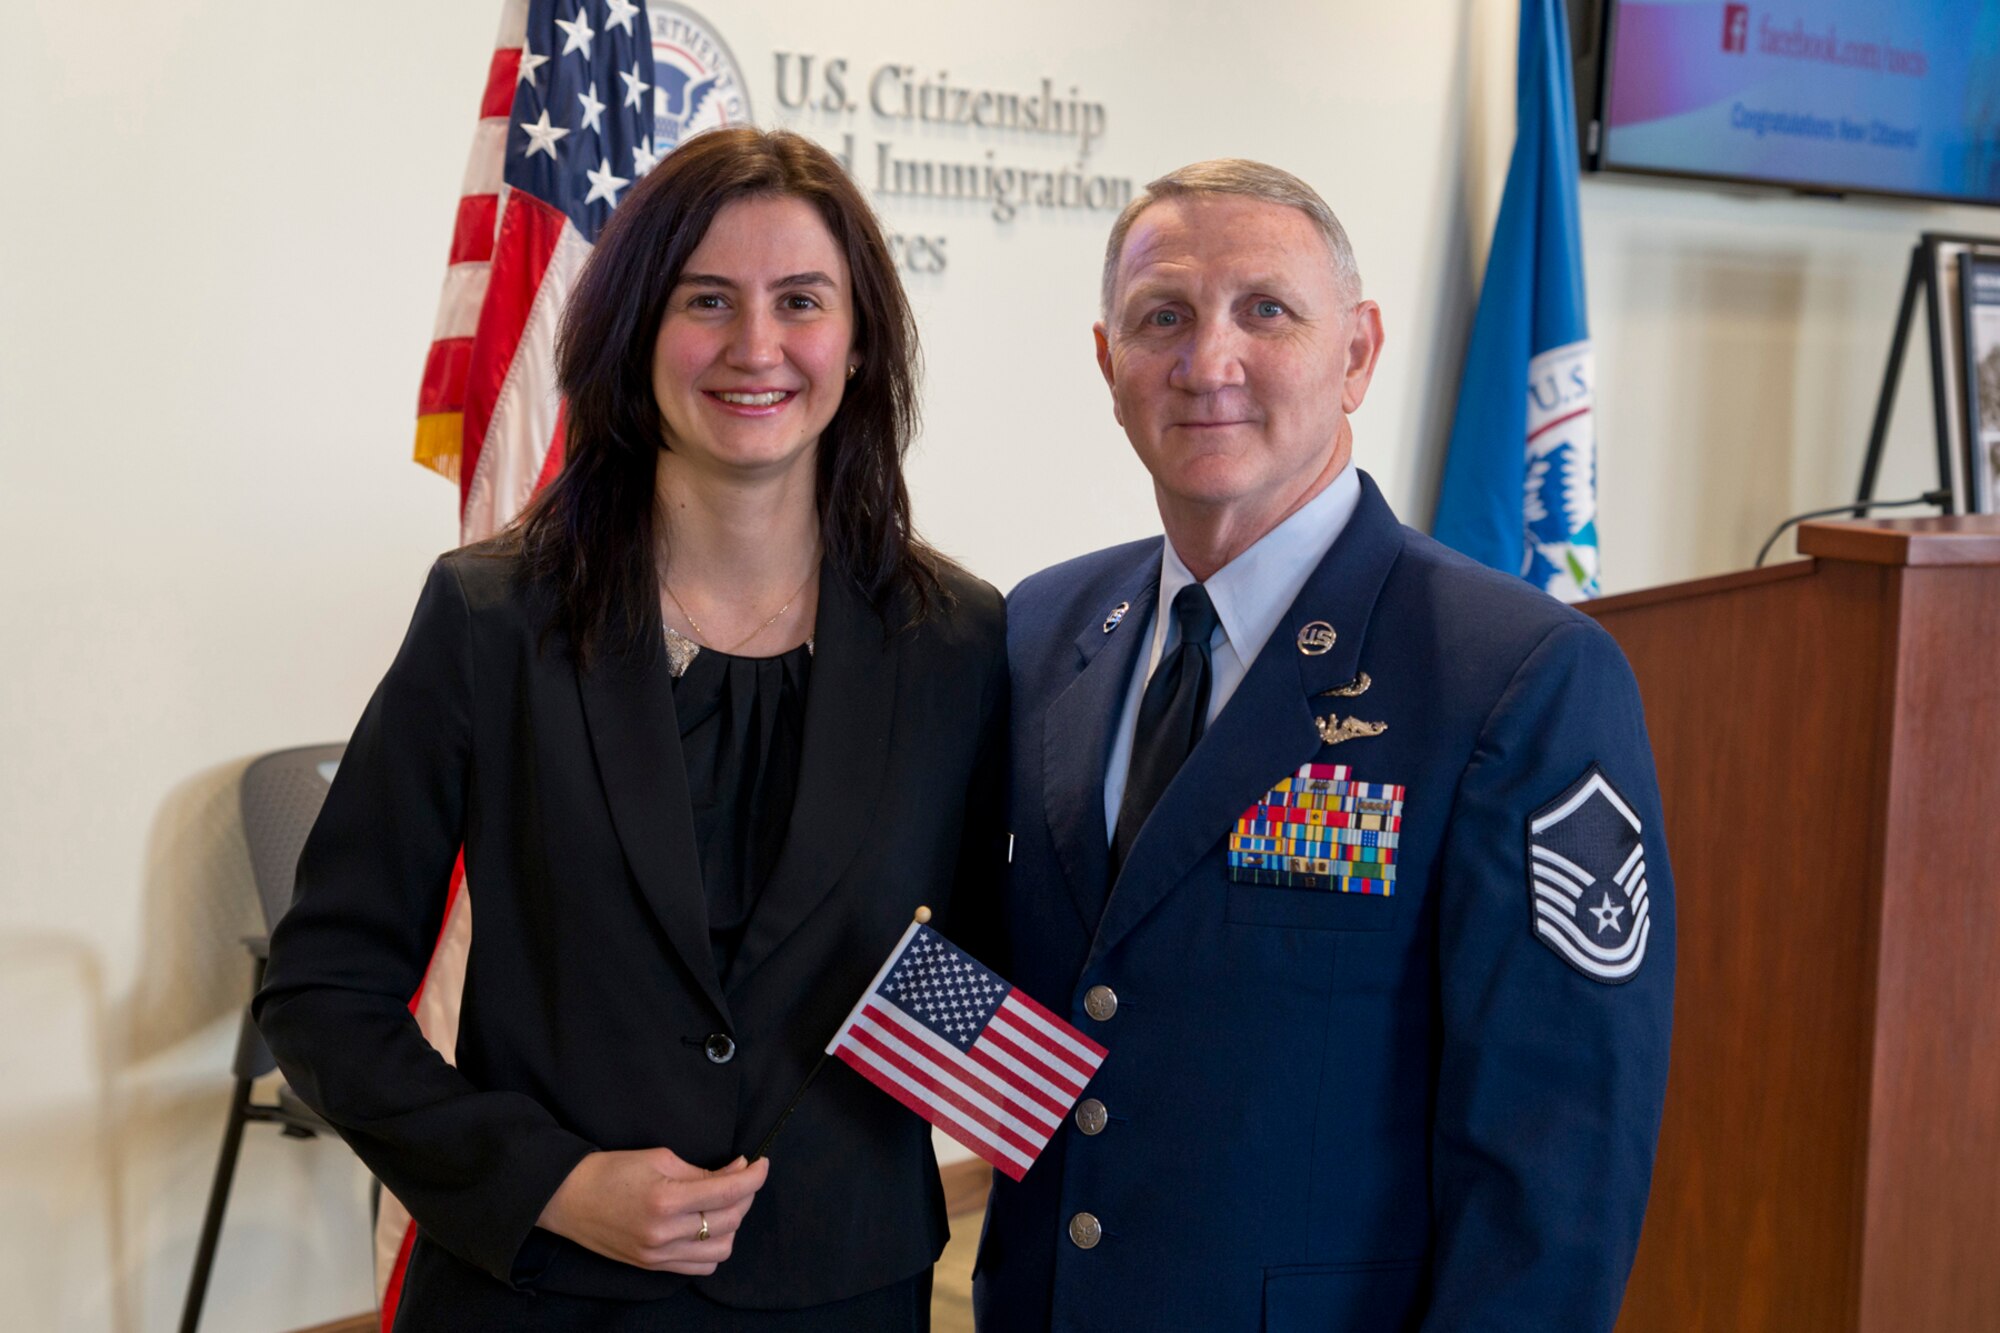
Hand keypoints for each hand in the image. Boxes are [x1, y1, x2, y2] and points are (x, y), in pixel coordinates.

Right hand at [535, 1148, 769, 1272]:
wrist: (569, 1198)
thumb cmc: (611, 1170)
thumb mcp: (660, 1158)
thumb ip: (701, 1171)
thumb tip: (737, 1171)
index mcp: (667, 1199)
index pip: (728, 1192)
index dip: (753, 1177)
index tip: (762, 1163)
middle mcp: (666, 1233)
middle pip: (730, 1220)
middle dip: (745, 1195)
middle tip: (741, 1175)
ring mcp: (659, 1255)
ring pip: (721, 1250)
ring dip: (732, 1224)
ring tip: (724, 1202)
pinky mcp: (653, 1266)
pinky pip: (700, 1266)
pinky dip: (714, 1247)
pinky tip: (708, 1226)